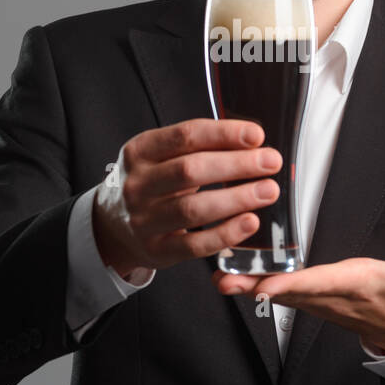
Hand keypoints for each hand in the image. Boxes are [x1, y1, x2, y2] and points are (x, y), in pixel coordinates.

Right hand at [92, 118, 281, 275]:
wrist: (112, 225)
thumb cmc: (151, 182)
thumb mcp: (161, 156)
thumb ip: (199, 146)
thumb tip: (253, 140)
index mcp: (140, 151)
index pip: (185, 136)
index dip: (224, 134)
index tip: (257, 136)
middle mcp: (137, 184)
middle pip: (190, 170)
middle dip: (236, 165)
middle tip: (271, 162)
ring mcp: (144, 220)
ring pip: (193, 209)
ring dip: (236, 199)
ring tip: (268, 190)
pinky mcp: (156, 250)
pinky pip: (195, 245)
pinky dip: (226, 234)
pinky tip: (250, 222)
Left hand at [212, 225, 384, 352]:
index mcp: (361, 285)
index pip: (323, 283)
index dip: (293, 286)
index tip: (265, 287)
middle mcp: (335, 296)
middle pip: (290, 291)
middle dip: (256, 287)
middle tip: (223, 280)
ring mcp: (323, 301)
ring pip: (281, 293)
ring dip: (248, 286)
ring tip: (217, 277)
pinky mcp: (316, 299)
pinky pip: (282, 291)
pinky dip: (256, 284)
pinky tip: (232, 275)